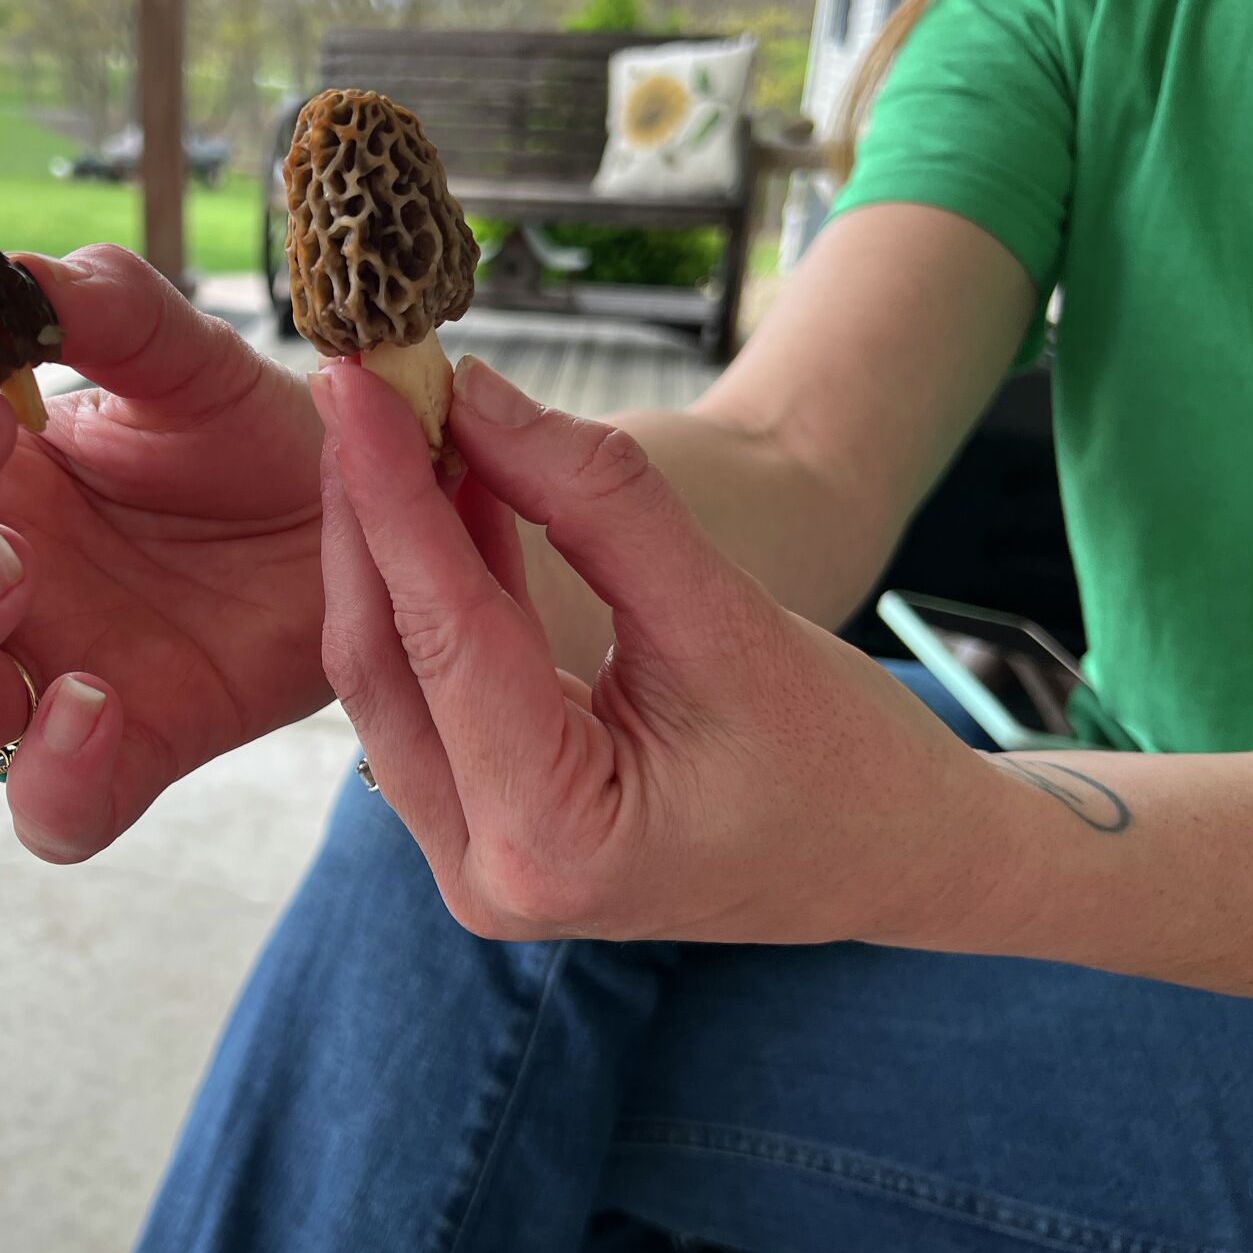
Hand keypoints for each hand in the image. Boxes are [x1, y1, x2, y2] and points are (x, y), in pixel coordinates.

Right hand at [0, 246, 328, 859]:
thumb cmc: (249, 440)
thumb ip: (109, 313)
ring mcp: (41, 680)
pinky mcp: (125, 755)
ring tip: (7, 565)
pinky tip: (99, 699)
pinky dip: (53, 774)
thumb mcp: (188, 360)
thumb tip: (21, 273)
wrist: (361, 526)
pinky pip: (48, 814)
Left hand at [312, 355, 1002, 944]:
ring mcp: (474, 855)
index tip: (354, 381)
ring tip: (396, 415)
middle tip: (357, 381)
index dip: (390, 493)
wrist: (898, 858)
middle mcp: (484, 871)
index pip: (441, 634)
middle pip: (387, 659)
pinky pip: (434, 684)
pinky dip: (440, 584)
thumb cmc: (843, 761)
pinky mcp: (483, 819)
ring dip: (394, 542)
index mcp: (549, 843)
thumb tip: (477, 394)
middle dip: (368, 511)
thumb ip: (598, 503)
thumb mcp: (730, 618)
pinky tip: (444, 484)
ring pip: (397, 670)